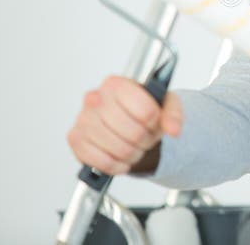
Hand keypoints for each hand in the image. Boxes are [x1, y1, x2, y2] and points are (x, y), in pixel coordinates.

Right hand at [66, 75, 182, 174]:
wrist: (124, 120)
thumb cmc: (143, 109)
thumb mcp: (165, 105)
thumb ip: (173, 115)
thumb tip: (174, 129)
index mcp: (117, 84)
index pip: (144, 110)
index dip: (154, 122)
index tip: (153, 121)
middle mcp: (95, 98)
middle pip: (132, 132)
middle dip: (145, 139)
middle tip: (145, 137)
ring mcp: (83, 119)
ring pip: (118, 149)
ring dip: (132, 153)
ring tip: (134, 146)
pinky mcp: (76, 140)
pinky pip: (102, 162)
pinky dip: (116, 165)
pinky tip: (120, 156)